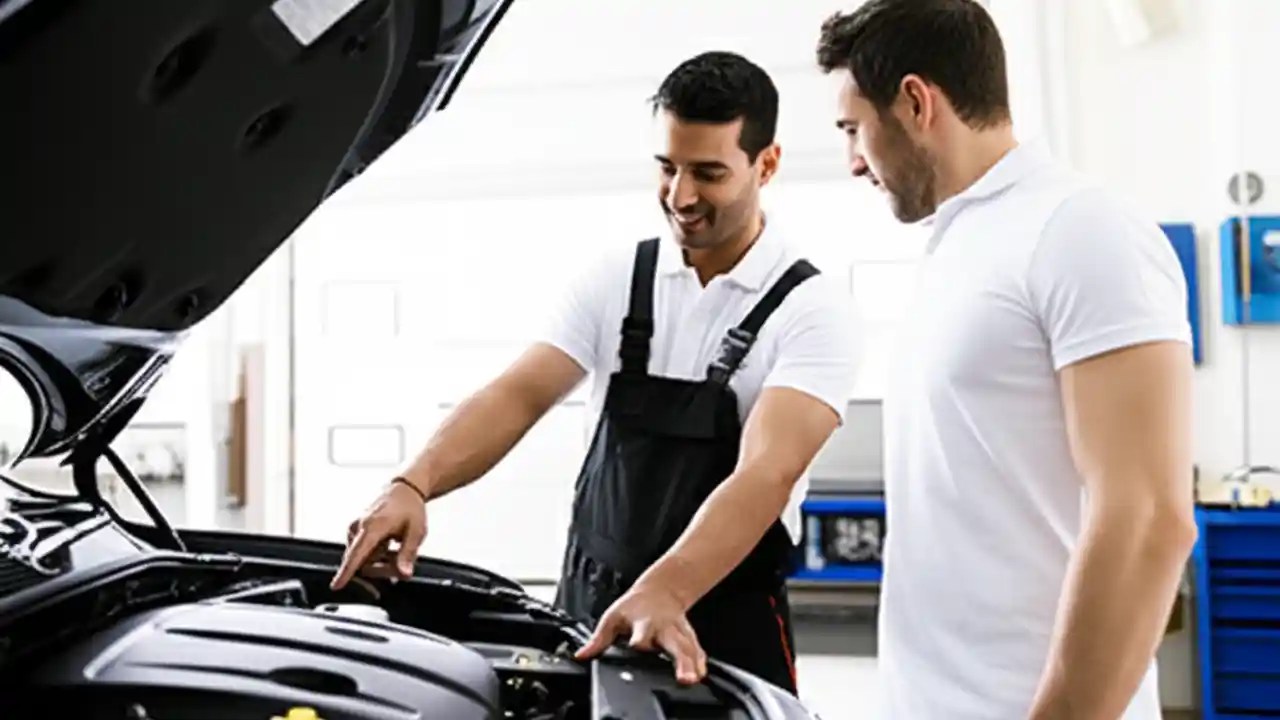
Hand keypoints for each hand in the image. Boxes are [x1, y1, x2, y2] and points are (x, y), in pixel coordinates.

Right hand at [330, 480, 427, 589]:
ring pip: (362, 559)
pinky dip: (376, 555)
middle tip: (402, 566)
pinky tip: (389, 546)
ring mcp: (355, 529)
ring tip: (397, 549)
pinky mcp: (355, 531)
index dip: (346, 572)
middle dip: (382, 570)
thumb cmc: (410, 508)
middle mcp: (359, 527)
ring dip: (380, 563)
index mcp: (373, 526)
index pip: (357, 554)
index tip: (336, 585)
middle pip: (362, 563)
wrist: (404, 491)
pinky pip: (362, 552)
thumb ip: (408, 554)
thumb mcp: (416, 532)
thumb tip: (404, 573)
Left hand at [573, 581, 707, 684]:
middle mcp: (664, 628)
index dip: (640, 640)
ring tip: (694, 679)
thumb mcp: (612, 618)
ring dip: (692, 663)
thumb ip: (598, 640)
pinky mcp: (687, 636)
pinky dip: (700, 660)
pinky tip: (702, 673)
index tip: (638, 645)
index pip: (642, 633)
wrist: (661, 589)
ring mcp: (678, 632)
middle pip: (673, 644)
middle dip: (680, 660)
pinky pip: (696, 649)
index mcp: (644, 623)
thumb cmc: (634, 605)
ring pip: (688, 648)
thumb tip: (581, 656)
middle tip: (683, 677)